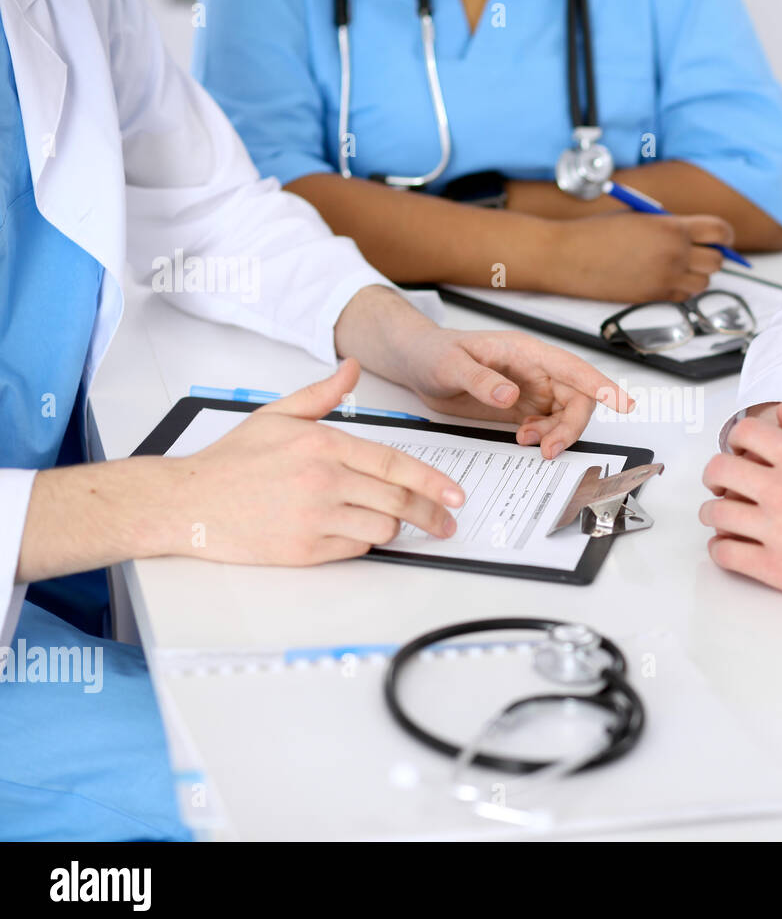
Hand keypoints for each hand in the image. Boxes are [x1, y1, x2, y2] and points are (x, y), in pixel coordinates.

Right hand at [175, 359, 465, 565]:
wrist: (187, 502)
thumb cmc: (232, 461)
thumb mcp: (276, 415)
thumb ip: (321, 394)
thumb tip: (352, 368)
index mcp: (323, 444)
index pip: (395, 464)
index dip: (433, 481)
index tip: (456, 493)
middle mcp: (323, 480)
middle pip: (399, 500)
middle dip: (432, 514)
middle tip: (448, 522)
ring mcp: (314, 517)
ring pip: (382, 527)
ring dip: (393, 527)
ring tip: (388, 521)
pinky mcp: (304, 550)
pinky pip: (355, 549)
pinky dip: (361, 542)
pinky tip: (351, 531)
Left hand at [399, 328, 633, 457]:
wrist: (417, 365)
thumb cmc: (434, 353)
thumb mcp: (451, 364)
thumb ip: (481, 380)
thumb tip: (511, 395)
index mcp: (526, 352)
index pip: (574, 368)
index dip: (602, 386)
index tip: (623, 403)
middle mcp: (536, 371)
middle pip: (577, 399)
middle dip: (571, 427)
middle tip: (549, 449)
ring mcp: (531, 390)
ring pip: (565, 416)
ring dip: (556, 434)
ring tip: (528, 442)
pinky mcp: (521, 408)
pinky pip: (547, 426)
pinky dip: (543, 438)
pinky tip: (523, 440)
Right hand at [556, 212, 735, 301]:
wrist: (568, 256)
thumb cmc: (598, 232)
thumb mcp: (640, 216)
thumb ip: (670, 224)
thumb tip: (696, 236)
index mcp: (672, 227)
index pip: (720, 232)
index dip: (723, 235)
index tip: (720, 237)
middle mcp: (674, 254)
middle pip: (717, 261)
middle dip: (712, 255)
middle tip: (700, 251)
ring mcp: (665, 279)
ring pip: (704, 283)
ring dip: (697, 275)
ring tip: (679, 265)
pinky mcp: (653, 297)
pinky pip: (683, 296)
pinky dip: (681, 289)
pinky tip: (665, 277)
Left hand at [699, 417, 781, 634]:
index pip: (744, 433)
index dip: (738, 440)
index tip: (740, 453)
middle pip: (719, 471)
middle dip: (716, 477)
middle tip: (722, 485)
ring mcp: (778, 532)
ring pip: (716, 515)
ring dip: (714, 515)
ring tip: (722, 518)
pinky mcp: (777, 570)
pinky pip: (726, 554)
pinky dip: (721, 549)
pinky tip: (731, 546)